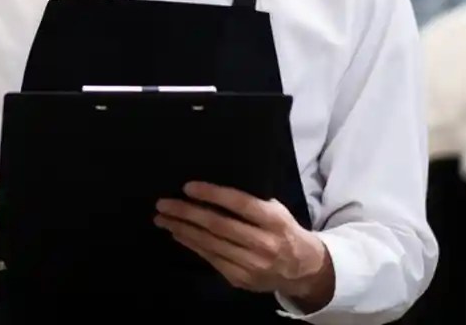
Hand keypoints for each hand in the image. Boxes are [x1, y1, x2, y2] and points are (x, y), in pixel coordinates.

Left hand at [155, 182, 334, 309]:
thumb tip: (213, 188)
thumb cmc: (283, 230)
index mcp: (274, 220)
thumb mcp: (276, 210)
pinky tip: (178, 234)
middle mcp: (263, 243)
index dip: (212, 194)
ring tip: (163, 218)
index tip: (187, 187)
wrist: (302, 269)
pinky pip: (210, 258)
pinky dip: (192, 245)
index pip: (239, 204)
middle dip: (186, 213)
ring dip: (182, 229)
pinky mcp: (240, 279)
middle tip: (163, 203)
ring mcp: (251, 265)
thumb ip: (251, 201)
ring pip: (210, 244)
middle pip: (218, 225)